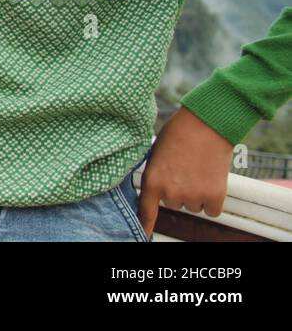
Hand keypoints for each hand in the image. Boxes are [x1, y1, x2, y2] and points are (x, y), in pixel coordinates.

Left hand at [138, 107, 233, 238]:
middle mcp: (171, 193)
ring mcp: (194, 196)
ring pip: (194, 206)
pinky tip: (211, 179)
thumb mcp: (156, 153)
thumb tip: (156, 189)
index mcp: (152, 181)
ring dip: (197, 194)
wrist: (206, 124)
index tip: (144, 235)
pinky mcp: (215, 196)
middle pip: (174, 204)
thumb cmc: (179, 133)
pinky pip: (212, 210)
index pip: (146, 211)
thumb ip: (155, 174)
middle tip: (184, 168)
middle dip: (179, 190)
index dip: (145, 225)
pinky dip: (213, 199)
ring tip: (198, 169)